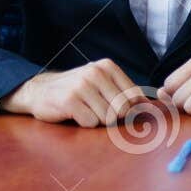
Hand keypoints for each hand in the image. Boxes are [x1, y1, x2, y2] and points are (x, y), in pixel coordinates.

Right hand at [0, 59, 147, 126]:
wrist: (39, 91)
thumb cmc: (76, 91)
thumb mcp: (101, 84)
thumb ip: (124, 92)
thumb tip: (150, 105)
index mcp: (107, 66)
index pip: (135, 97)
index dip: (127, 109)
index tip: (112, 107)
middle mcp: (96, 72)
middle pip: (122, 110)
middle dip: (111, 116)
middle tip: (95, 110)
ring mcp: (82, 85)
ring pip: (107, 118)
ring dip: (96, 120)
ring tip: (83, 110)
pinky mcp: (70, 100)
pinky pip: (90, 123)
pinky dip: (84, 123)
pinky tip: (74, 113)